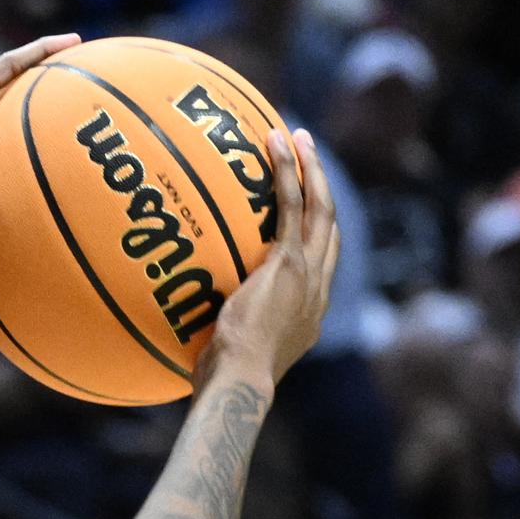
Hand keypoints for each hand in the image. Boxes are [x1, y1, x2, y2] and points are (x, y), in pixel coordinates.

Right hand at [0, 32, 78, 306]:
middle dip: (42, 110)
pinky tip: (73, 42)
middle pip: (15, 116)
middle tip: (81, 112)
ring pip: (19, 84)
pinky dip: (42, 51)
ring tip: (85, 59)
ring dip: (50, 70)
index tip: (52, 164)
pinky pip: (14, 64)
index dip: (23, 159)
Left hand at [200, 127, 337, 388]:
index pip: (321, 262)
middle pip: (328, 225)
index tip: (307, 208)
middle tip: (308, 155)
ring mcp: (308, 273)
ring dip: (310, 168)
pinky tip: (276, 142)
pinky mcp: (289, 262)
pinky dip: (288, 171)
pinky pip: (293, 205)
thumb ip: (224, 334)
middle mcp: (318, 288)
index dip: (318, 231)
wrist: (239, 382)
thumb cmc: (223, 382)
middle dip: (321, 187)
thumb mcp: (230, 355)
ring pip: (319, 207)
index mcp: (309, 310)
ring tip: (296, 135)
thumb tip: (191, 333)